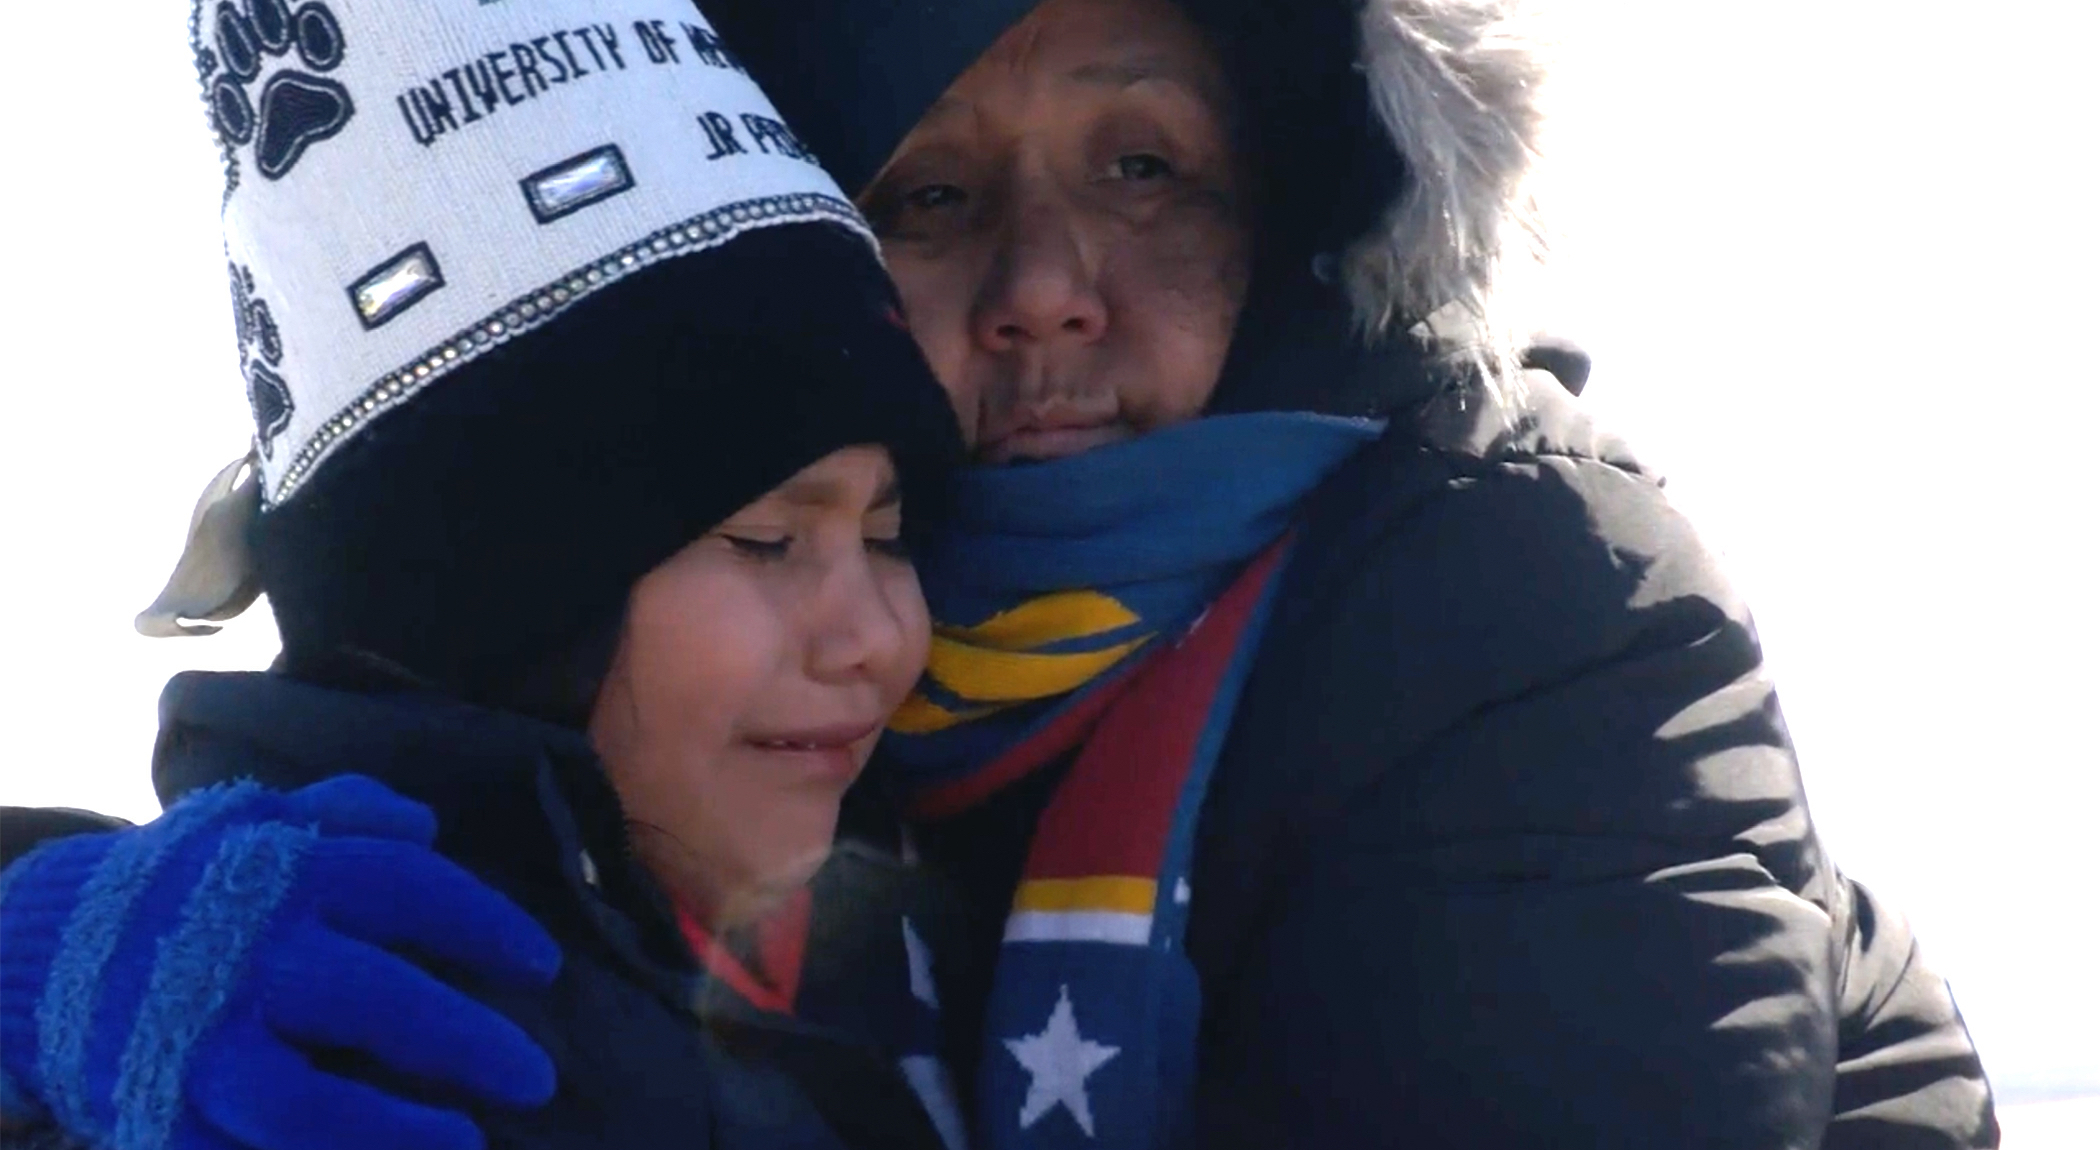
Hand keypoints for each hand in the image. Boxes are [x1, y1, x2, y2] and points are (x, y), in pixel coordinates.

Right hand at [0, 776, 561, 1149]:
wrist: (35, 948)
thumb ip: (342, 816)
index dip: (485, 925)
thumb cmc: (183, 887)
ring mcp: (196, 1044)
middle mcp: (243, 956)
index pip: (407, 886)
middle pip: (373, 999)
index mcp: (280, 873)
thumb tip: (426, 824)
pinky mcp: (159, 1114)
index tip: (543, 968)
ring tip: (464, 1145)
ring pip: (301, 1104)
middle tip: (537, 1077)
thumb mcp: (251, 824)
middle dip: (464, 1041)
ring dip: (391, 1131)